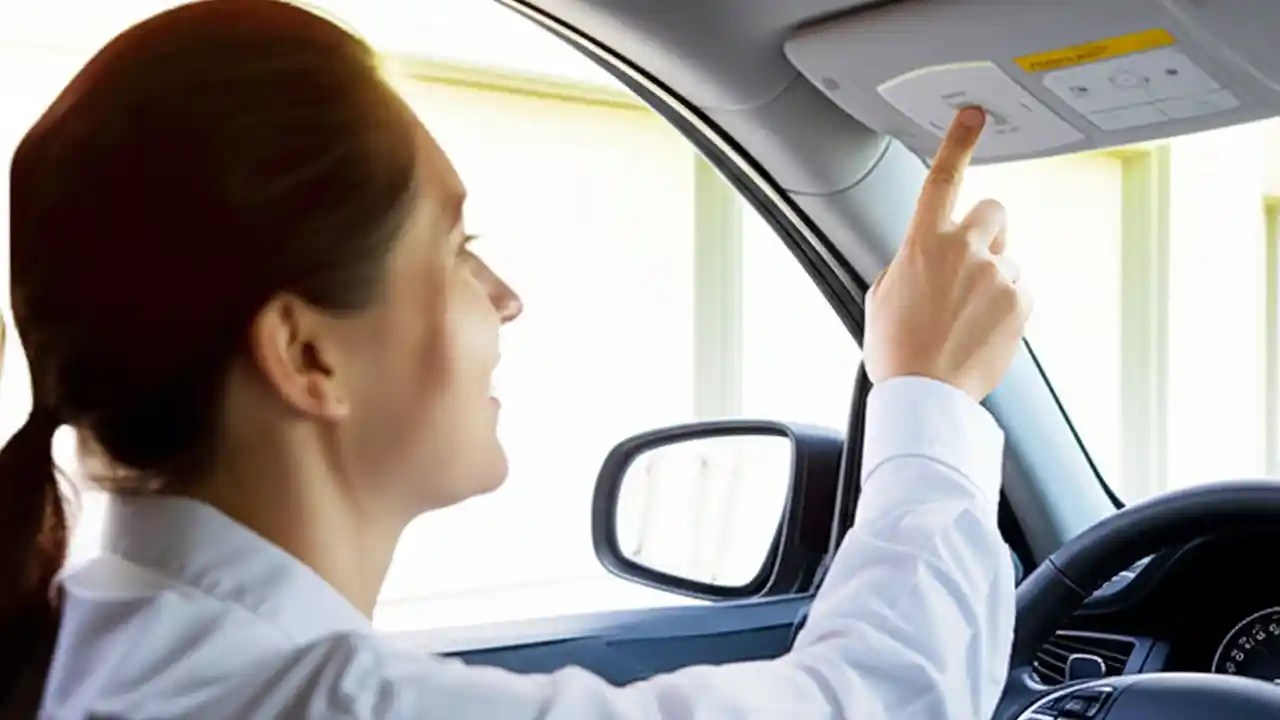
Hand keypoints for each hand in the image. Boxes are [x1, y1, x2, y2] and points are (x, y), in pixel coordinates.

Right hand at [863, 106, 1031, 401]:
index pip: (942, 177)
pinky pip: (1019, 291)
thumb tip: (928, 254)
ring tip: (966, 317)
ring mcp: (996, 274)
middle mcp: (963, 249)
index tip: (973, 116)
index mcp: (922, 242)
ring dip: (992, 278)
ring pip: (1006, 258)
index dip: (958, 141)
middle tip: (970, 262)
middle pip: (993, 211)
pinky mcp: (1020, 301)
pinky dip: (1004, 307)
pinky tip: (981, 331)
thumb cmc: (897, 350)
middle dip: (985, 229)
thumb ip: (908, 261)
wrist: (924, 394)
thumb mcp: (883, 295)